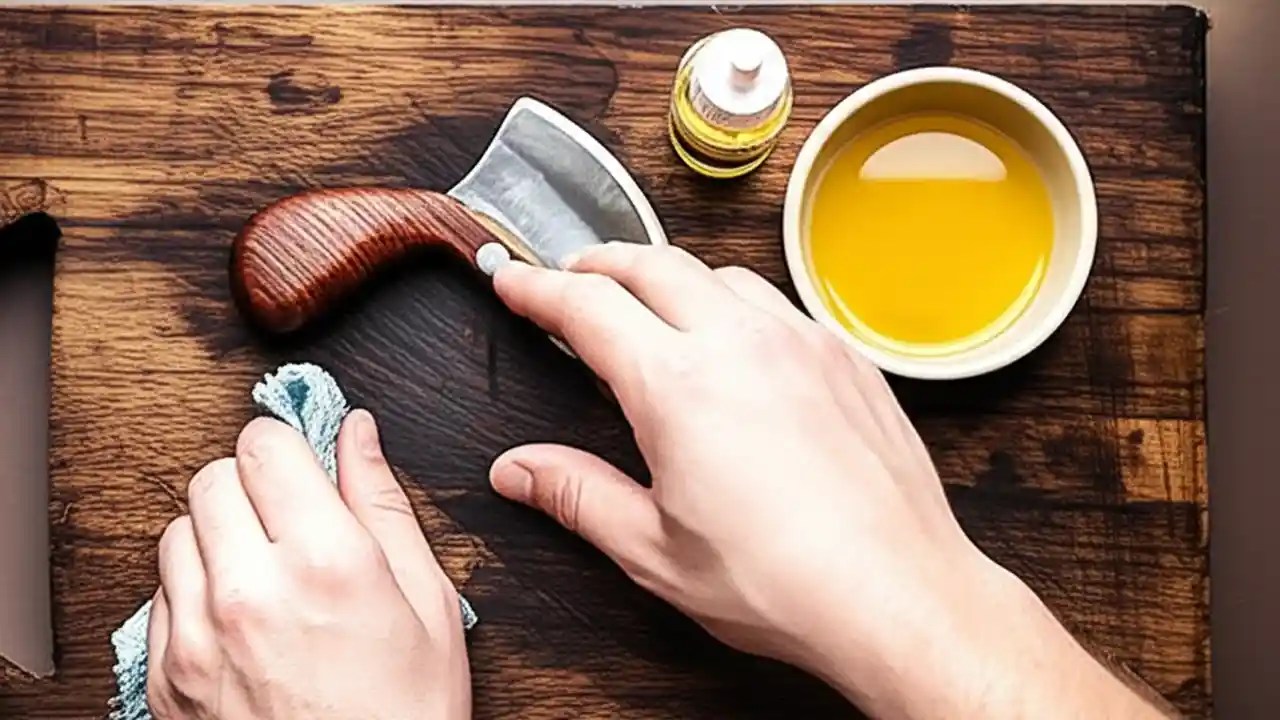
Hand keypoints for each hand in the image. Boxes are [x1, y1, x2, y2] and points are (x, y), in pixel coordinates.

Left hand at [147, 411, 469, 719]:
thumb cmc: (405, 714)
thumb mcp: (428, 602)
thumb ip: (384, 505)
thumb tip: (358, 436)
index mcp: (327, 562)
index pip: (265, 446)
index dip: (287, 448)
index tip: (302, 467)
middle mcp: (252, 591)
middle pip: (212, 479)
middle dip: (252, 486)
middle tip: (289, 521)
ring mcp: (199, 637)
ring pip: (177, 533)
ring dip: (217, 536)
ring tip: (264, 573)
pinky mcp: (168, 677)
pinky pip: (160, 597)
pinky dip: (194, 593)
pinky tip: (240, 620)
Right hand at [489, 244, 1165, 719]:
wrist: (899, 595)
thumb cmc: (783, 583)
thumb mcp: (654, 551)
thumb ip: (578, 495)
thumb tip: (517, 470)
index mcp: (678, 386)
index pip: (588, 307)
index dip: (538, 288)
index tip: (514, 281)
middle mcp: (741, 343)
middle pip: (653, 265)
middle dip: (600, 264)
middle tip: (572, 278)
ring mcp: (803, 342)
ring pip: (722, 274)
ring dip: (673, 276)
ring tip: (652, 303)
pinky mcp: (847, 358)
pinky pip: (780, 304)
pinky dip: (739, 303)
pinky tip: (739, 340)